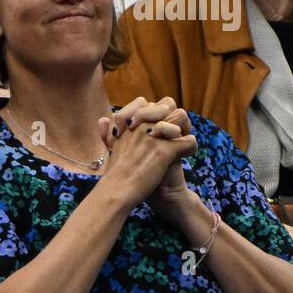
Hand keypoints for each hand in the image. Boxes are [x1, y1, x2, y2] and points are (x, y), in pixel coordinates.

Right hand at [98, 96, 197, 210]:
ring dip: (184, 128)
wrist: (117, 190)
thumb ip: (106, 132)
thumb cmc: (113, 172)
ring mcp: (153, 136)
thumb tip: (103, 119)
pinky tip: (184, 157)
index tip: (154, 125)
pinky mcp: (164, 151)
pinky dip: (190, 148)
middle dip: (173, 115)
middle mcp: (141, 125)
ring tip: (180, 142)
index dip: (154, 110)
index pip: (144, 101)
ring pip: (181, 116)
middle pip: (167, 104)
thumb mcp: (109, 148)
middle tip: (173, 132)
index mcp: (128, 122)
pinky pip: (189, 141)